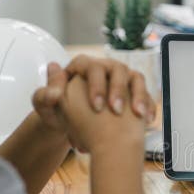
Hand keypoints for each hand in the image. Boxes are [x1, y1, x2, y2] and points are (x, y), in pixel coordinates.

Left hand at [32, 57, 155, 138]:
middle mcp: (105, 69)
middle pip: (117, 69)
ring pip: (136, 79)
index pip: (89, 65)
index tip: (96, 106)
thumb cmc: (62, 115)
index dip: (95, 84)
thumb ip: (44, 95)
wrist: (78, 129)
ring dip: (139, 96)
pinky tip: (147, 121)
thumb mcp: (47, 108)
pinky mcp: (136, 92)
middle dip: (118, 90)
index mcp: (83, 67)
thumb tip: (53, 86)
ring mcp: (123, 79)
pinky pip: (148, 94)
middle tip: (116, 111)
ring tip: (138, 114)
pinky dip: (149, 106)